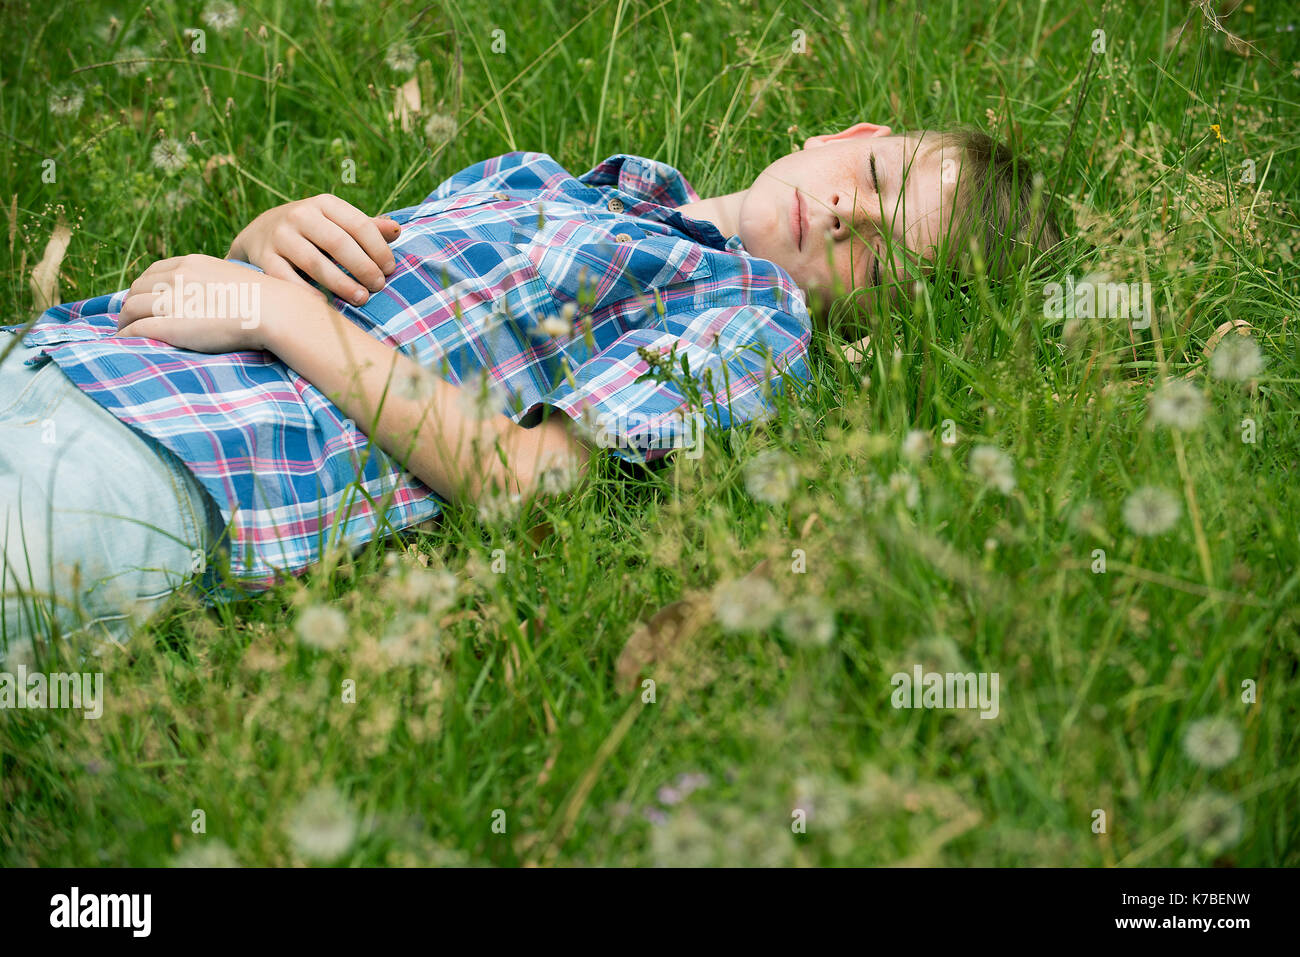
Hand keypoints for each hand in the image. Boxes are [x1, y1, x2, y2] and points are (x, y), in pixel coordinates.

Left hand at [114, 254, 322, 352]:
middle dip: (131, 304)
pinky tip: (123, 343)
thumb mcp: (237, 278)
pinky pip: (136, 329)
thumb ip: (219, 282)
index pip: (154, 272)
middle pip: (138, 288)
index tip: (146, 301)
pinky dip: (125, 336)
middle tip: (131, 320)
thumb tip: (223, 295)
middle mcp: (176, 277)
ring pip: (131, 308)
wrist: (272, 310)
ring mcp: (171, 300)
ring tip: (125, 334)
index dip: (145, 287)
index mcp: (191, 264)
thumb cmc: (266, 301)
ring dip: (124, 321)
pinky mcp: (169, 324)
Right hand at [227, 193, 399, 305]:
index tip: (390, 269)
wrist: (261, 232)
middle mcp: (300, 215)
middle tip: (378, 286)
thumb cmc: (314, 231)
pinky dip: (307, 292)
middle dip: (363, 267)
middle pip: (338, 244)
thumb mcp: (338, 222)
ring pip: (314, 263)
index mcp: (324, 204)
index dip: (378, 249)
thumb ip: (367, 227)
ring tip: (361, 298)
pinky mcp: (264, 257)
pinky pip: (287, 279)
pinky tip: (326, 304)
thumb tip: (397, 230)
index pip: (359, 225)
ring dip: (341, 284)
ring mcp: (280, 236)